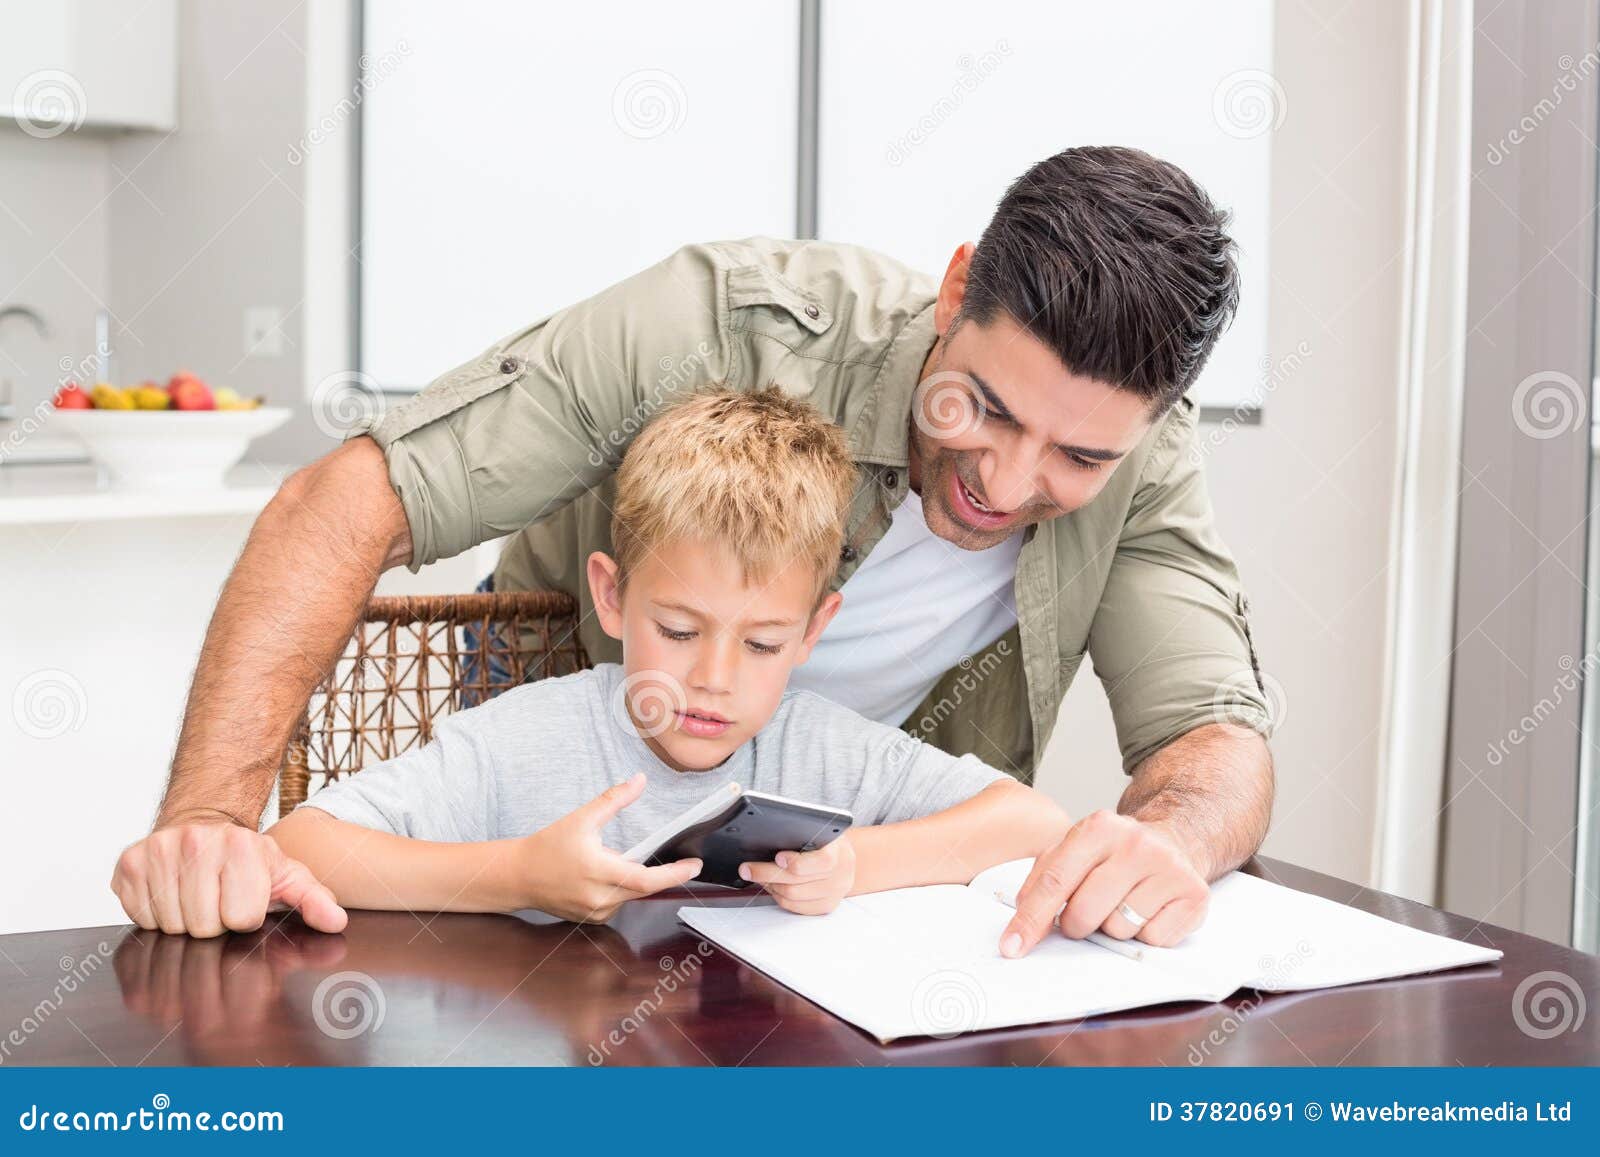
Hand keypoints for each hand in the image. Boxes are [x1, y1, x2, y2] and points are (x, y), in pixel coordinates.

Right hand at [111, 817, 347, 937]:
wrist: (201, 824)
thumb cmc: (245, 859)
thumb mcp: (285, 874)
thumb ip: (313, 899)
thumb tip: (336, 922)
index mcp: (241, 846)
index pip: (241, 919)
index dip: (245, 917)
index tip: (244, 899)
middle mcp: (196, 843)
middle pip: (204, 927)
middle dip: (214, 922)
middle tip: (218, 898)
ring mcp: (158, 851)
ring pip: (171, 926)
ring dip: (185, 921)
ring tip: (196, 896)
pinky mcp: (128, 863)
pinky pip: (141, 917)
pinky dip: (156, 915)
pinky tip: (171, 894)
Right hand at [518, 773, 701, 921]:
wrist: (518, 876)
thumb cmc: (547, 847)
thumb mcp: (582, 818)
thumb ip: (614, 799)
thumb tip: (639, 781)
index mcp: (599, 873)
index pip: (647, 880)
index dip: (675, 874)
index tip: (694, 866)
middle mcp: (600, 898)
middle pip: (644, 888)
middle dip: (658, 872)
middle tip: (673, 858)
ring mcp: (596, 913)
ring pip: (631, 895)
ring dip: (632, 878)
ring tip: (609, 862)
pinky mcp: (592, 920)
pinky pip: (618, 902)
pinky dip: (619, 888)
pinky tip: (602, 876)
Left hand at [739, 833, 855, 914]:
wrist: (844, 858)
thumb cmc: (827, 842)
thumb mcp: (820, 831)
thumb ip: (801, 834)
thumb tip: (768, 837)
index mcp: (839, 853)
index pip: (821, 862)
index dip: (797, 862)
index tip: (777, 857)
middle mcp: (840, 876)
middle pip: (797, 882)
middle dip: (766, 874)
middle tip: (747, 868)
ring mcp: (834, 894)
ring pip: (792, 897)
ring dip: (770, 886)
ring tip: (758, 875)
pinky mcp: (825, 906)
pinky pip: (795, 907)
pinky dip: (779, 897)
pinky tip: (772, 885)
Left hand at [999, 810, 1208, 956]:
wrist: (1172, 841)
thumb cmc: (1114, 853)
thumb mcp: (1075, 850)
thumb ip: (1043, 880)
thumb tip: (1020, 926)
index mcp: (1098, 827)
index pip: (1054, 882)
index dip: (1030, 919)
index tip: (1011, 946)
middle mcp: (1135, 843)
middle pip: (1084, 913)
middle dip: (1077, 923)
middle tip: (1089, 909)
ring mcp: (1168, 867)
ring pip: (1118, 929)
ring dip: (1114, 926)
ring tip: (1124, 901)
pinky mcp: (1193, 894)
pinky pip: (1152, 939)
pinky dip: (1145, 933)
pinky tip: (1149, 907)